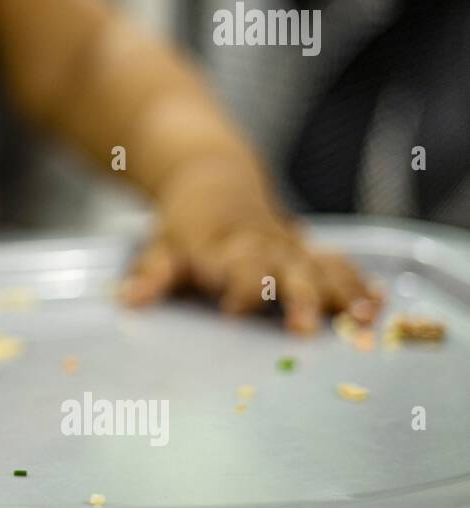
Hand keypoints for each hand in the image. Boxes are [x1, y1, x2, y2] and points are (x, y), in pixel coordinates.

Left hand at [120, 162, 382, 333]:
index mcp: (224, 248)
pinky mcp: (305, 248)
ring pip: (321, 266)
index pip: (236, 266)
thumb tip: (129, 300)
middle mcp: (262, 246)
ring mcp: (288, 247)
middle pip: (286, 270)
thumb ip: (152, 275)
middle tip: (305, 329)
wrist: (213, 178)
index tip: (234, 310)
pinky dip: (358, 280)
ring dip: (341, 292)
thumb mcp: (161, 246)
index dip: (238, 285)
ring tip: (362, 318)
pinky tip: (380, 300)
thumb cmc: (185, 225)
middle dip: (298, 298)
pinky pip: (337, 262)